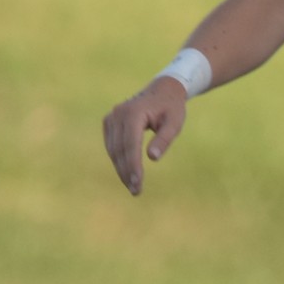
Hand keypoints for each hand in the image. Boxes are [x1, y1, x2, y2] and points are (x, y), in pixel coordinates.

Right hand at [102, 77, 187, 194]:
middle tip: (136, 191)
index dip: (133, 165)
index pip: (131, 144)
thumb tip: (152, 158)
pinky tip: (127, 174)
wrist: (162, 91)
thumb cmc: (171, 108)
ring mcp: (111, 118)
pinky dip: (118, 161)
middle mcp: (118, 114)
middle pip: (120, 149)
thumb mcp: (174, 123)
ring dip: (121, 170)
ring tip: (133, 187)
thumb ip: (164, 139)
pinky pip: (112, 146)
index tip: (138, 183)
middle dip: (127, 172)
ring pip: (113, 150)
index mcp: (134, 113)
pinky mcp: (109, 122)